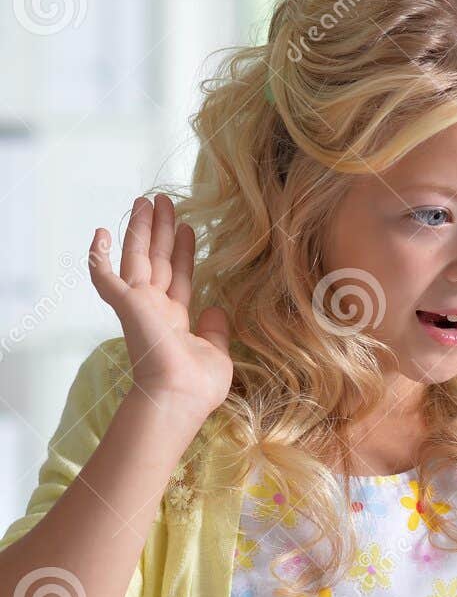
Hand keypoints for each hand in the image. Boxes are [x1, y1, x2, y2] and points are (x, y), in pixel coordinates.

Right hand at [88, 194, 232, 425]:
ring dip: (142, 228)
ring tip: (147, 201)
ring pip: (138, 257)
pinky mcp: (126, 304)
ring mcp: (139, 305)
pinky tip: (102, 232)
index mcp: (175, 320)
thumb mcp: (216, 352)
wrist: (179, 395)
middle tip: (163, 201)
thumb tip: (216, 308)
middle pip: (158, 259)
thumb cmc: (198, 384)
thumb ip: (215, 329)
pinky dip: (100, 255)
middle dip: (161, 230)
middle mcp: (155, 308)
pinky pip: (105, 275)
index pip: (179, 277)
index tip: (187, 228)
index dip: (183, 252)